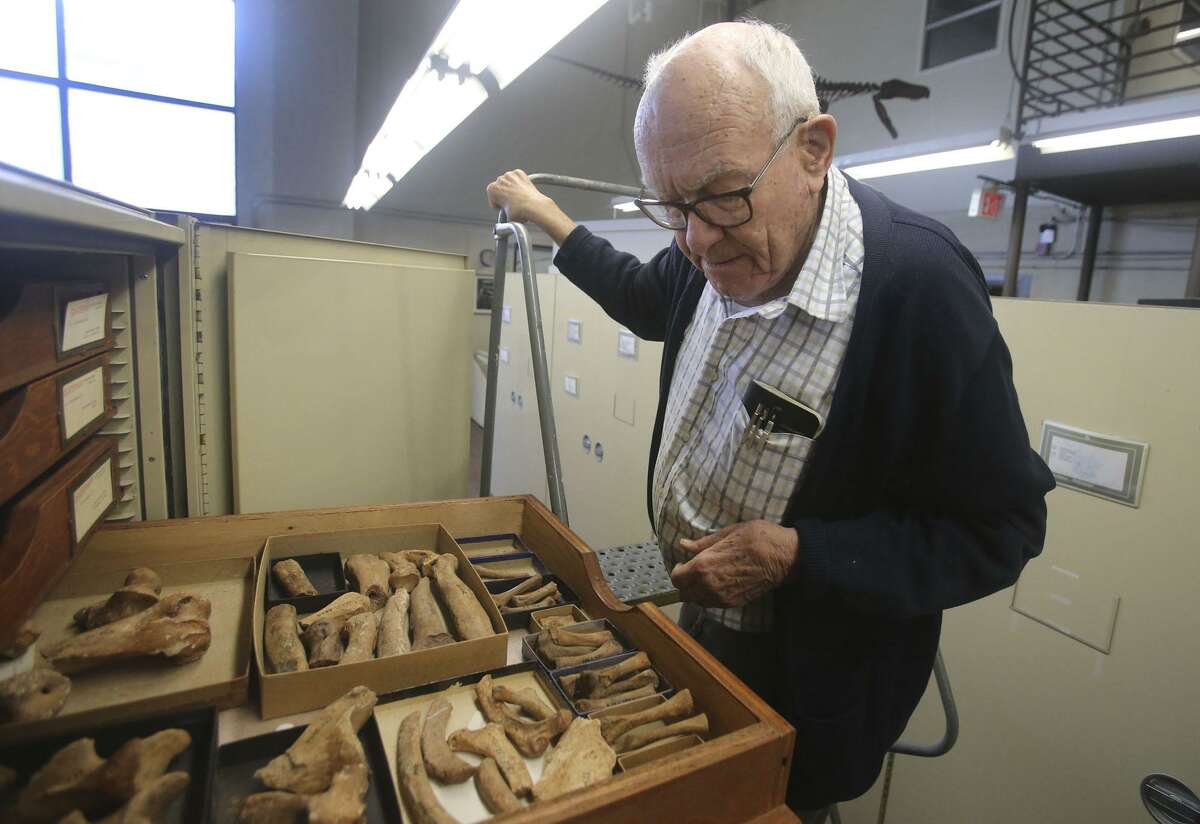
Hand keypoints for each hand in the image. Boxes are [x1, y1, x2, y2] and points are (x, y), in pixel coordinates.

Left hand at [670, 521, 799, 607]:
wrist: (783, 557)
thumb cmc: (757, 538)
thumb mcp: (728, 532)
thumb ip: (703, 543)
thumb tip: (683, 545)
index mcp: (704, 566)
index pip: (677, 578)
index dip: (677, 570)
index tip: (683, 563)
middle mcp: (709, 586)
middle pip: (684, 594)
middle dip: (685, 583)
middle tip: (693, 572)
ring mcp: (722, 597)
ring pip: (697, 602)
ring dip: (696, 592)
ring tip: (706, 579)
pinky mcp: (734, 603)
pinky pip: (712, 605)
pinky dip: (709, 598)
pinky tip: (717, 585)